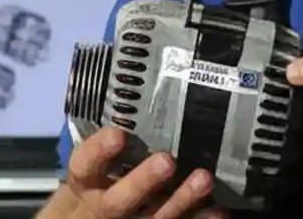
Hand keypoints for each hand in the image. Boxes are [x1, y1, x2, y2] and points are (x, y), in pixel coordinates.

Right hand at [44, 126, 226, 218]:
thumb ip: (110, 142)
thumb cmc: (100, 180)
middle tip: (166, 161)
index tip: (117, 134)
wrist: (91, 218)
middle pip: (118, 201)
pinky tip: (217, 209)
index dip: (99, 151)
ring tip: (203, 179)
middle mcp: (104, 207)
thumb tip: (140, 96)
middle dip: (142, 182)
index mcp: (85, 182)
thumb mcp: (94, 162)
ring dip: (180, 200)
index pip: (84, 165)